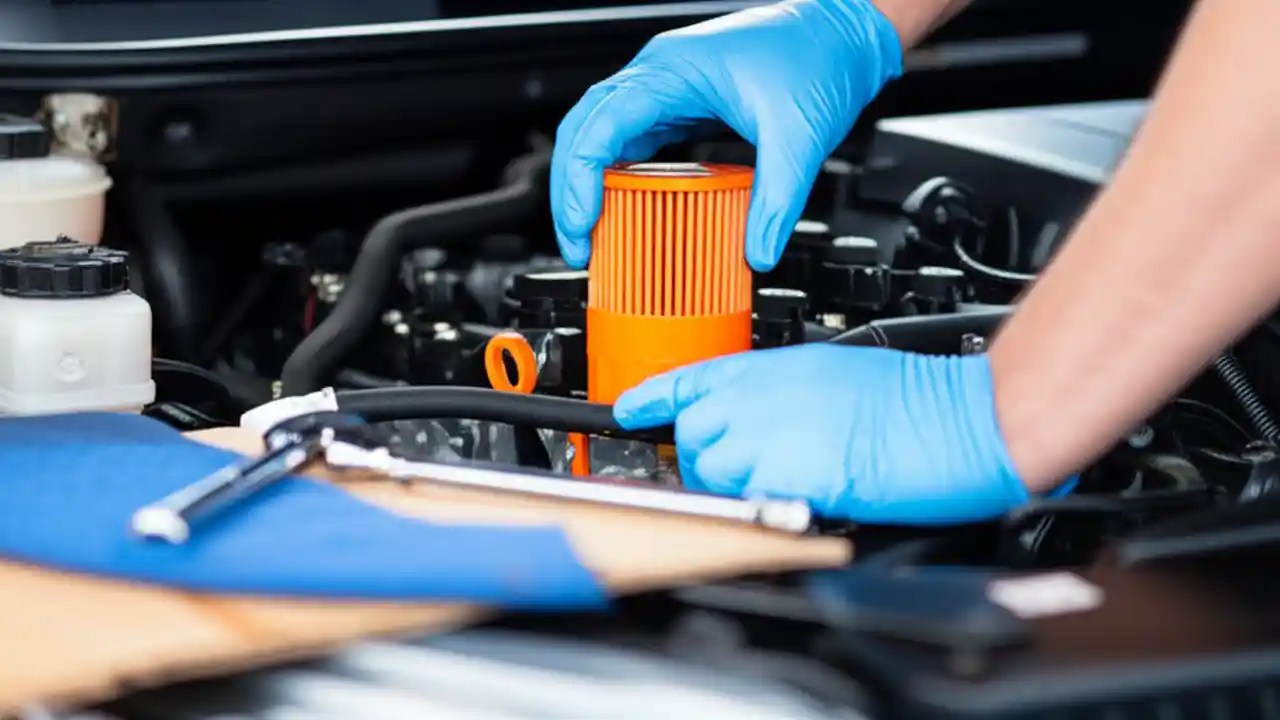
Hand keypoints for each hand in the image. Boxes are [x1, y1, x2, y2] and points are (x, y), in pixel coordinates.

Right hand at [550, 0, 903, 270]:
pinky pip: (630, 141)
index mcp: (671, 71)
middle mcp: (658, 75)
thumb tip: (756, 254)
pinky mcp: (680, 105)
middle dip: (571, 192)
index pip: (598, 125)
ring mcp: (665, 89)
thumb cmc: (818, 55)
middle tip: (578, 247)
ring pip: (599, 135)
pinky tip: (623, 208)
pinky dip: (617, 176)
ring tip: (591, 236)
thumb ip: (777, 201)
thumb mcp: (800, 137)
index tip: (582, 226)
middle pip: (583, 131)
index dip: (580, 180)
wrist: (844, 30)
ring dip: (588, 185)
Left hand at [613, 344, 1071, 524]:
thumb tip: (763, 416)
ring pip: (706, 468)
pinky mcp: (789, 477)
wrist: (964, 418)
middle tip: (735, 471)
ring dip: (725, 486)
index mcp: (776, 365)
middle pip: (690, 429)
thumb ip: (786, 393)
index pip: (692, 376)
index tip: (627, 409)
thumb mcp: (838, 372)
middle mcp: (763, 394)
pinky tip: (785, 504)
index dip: (653, 396)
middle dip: (700, 455)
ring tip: (766, 489)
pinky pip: (742, 500)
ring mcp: (772, 434)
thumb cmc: (919, 397)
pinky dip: (755, 509)